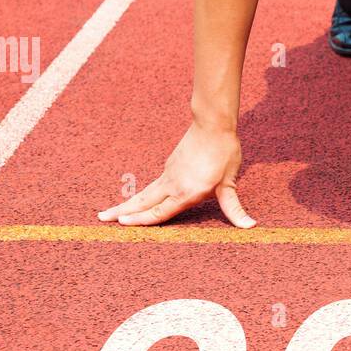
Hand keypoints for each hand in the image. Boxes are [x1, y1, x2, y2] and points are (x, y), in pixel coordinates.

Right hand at [97, 122, 254, 227]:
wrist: (213, 124)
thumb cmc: (223, 154)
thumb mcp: (230, 184)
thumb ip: (234, 208)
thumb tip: (250, 226)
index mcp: (185, 193)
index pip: (159, 212)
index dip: (141, 220)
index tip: (121, 225)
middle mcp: (172, 185)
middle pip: (143, 202)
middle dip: (122, 213)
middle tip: (100, 219)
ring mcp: (169, 174)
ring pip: (144, 193)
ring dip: (127, 204)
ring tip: (110, 212)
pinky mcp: (170, 165)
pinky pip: (152, 185)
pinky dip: (140, 195)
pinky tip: (137, 199)